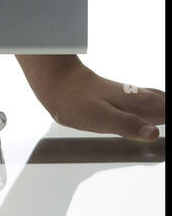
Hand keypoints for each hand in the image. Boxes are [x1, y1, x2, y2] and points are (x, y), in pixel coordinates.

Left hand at [20, 57, 163, 141]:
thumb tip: (153, 134)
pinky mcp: (117, 98)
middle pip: (164, 104)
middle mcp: (136, 97)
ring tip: (163, 120)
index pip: (165, 110)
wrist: (55, 81)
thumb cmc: (75, 100)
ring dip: (163, 111)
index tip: (166, 133)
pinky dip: (154, 110)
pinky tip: (150, 119)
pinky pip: (144, 104)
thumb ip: (127, 125)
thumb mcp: (101, 117)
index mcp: (136, 102)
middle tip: (166, 122)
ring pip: (156, 102)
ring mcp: (127, 96)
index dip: (167, 116)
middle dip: (166, 112)